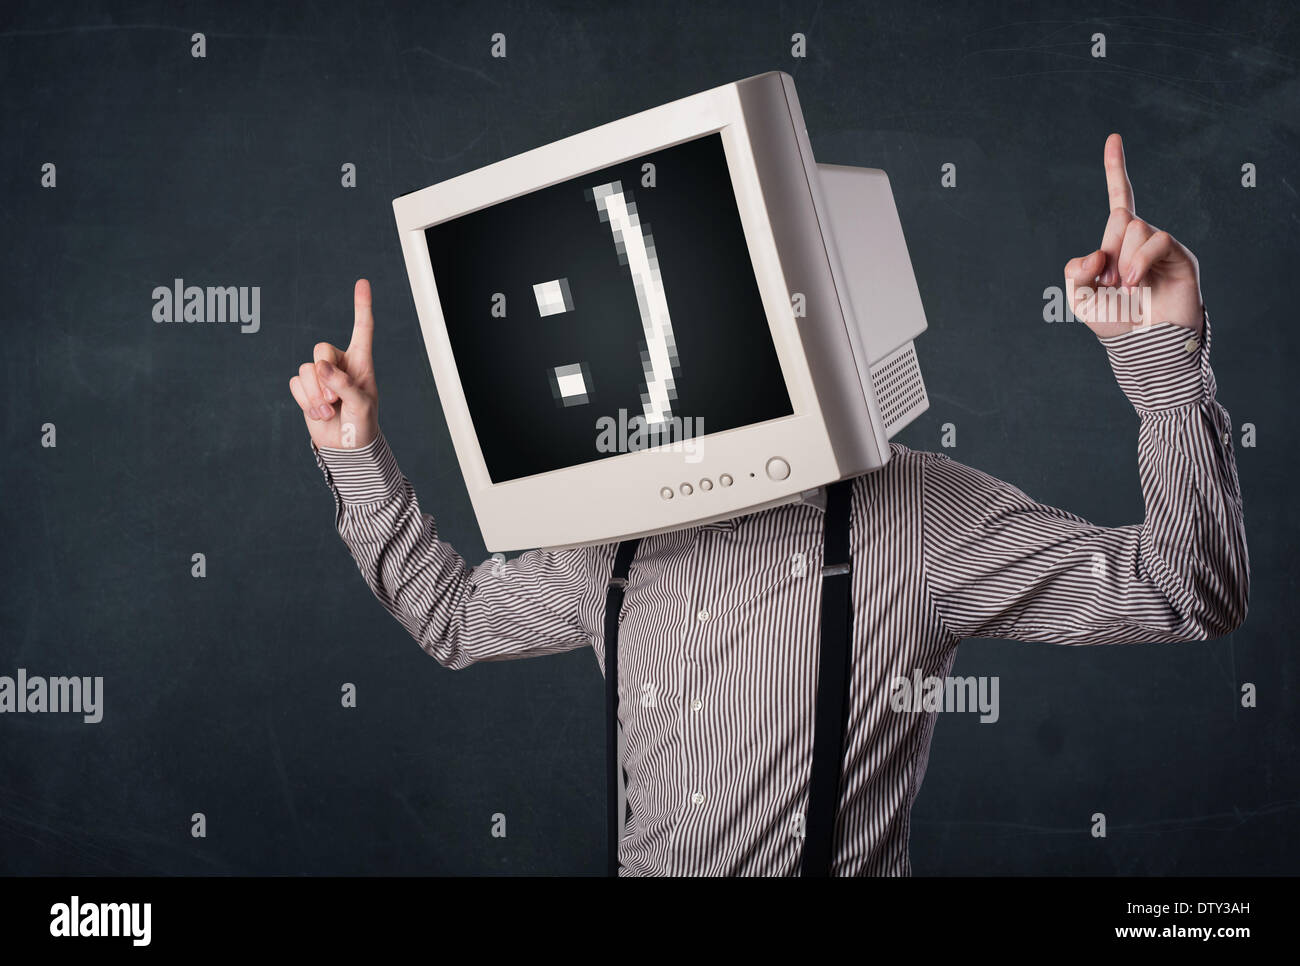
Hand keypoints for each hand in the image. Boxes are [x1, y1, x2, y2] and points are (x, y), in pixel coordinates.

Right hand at [288, 278, 378, 449]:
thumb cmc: (363, 425)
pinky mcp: (306, 389)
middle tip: (335, 400)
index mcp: (361, 362)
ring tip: (330, 411)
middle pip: (320, 349)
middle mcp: (339, 364)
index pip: (362, 329)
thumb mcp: (362, 406)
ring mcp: (321, 376)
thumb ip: (345, 385)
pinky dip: (305, 401)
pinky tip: (319, 414)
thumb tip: (321, 368)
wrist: (347, 448)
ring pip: (306, 370)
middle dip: (324, 376)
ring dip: (315, 395)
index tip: (362, 283)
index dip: (361, 306)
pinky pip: (296, 384)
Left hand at [1064, 134, 1203, 337]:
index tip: (1113, 138)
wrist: (1146, 346)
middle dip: (1108, 250)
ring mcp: (1162, 246)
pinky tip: (1136, 281)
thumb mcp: (1079, 300)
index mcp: (1118, 244)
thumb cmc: (1117, 324)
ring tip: (1128, 287)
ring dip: (1123, 260)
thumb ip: (1074, 273)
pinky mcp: (1180, 256)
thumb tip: (1095, 254)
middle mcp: (1142, 239)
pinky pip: (1157, 240)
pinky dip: (1140, 260)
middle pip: (1119, 216)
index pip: (1119, 199)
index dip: (1115, 170)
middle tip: (1111, 282)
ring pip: (1135, 227)